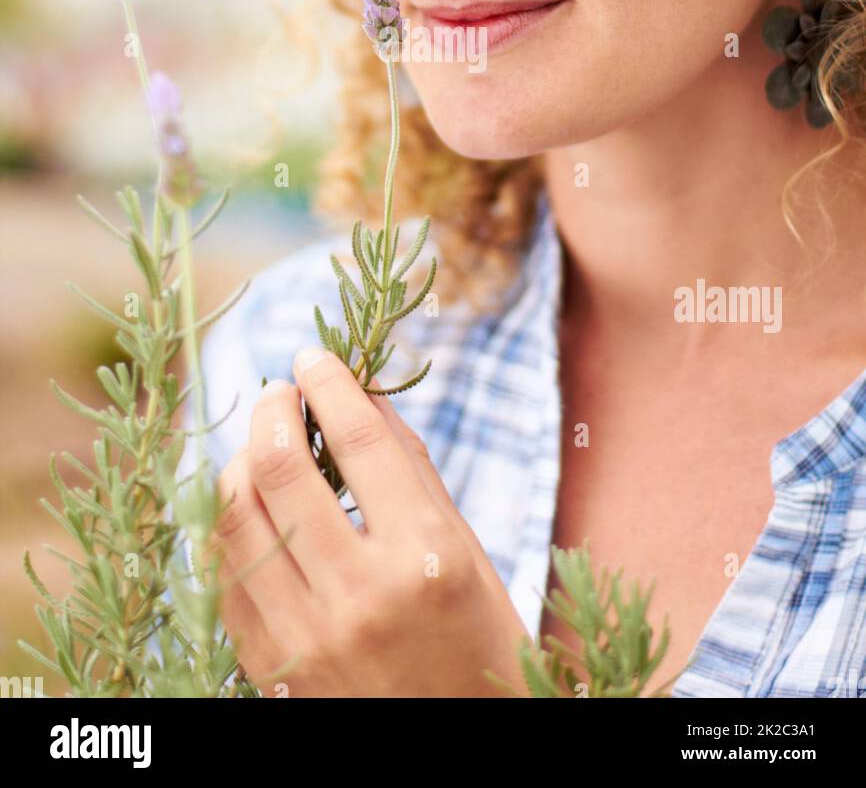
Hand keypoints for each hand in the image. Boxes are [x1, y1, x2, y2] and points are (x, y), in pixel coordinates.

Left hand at [211, 346, 533, 697]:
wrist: (457, 747)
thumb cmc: (478, 643)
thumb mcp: (467, 553)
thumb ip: (413, 472)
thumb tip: (363, 395)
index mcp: (425, 559)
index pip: (361, 441)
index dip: (330, 385)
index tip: (315, 357)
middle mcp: (359, 596)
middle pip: (280, 469)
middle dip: (273, 410)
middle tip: (282, 390)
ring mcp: (305, 638)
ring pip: (233, 516)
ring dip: (239, 461)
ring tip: (261, 445)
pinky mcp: (269, 668)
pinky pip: (224, 573)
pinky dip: (230, 524)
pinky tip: (251, 506)